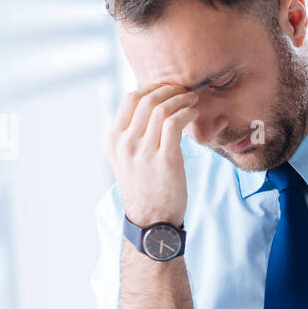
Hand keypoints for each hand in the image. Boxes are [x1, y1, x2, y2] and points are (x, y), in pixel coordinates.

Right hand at [106, 83, 199, 225]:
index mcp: (113, 140)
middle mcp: (125, 143)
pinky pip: (175, 124)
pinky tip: (194, 114)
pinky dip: (187, 113)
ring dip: (181, 99)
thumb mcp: (127, 159)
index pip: (130, 99)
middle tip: (185, 90)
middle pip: (147, 99)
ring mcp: (144, 152)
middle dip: (170, 90)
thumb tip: (150, 106)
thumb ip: (132, 135)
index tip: (167, 89)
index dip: (151, 87)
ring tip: (193, 101)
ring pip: (162, 109)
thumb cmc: (145, 188)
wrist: (152, 221)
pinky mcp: (166, 160)